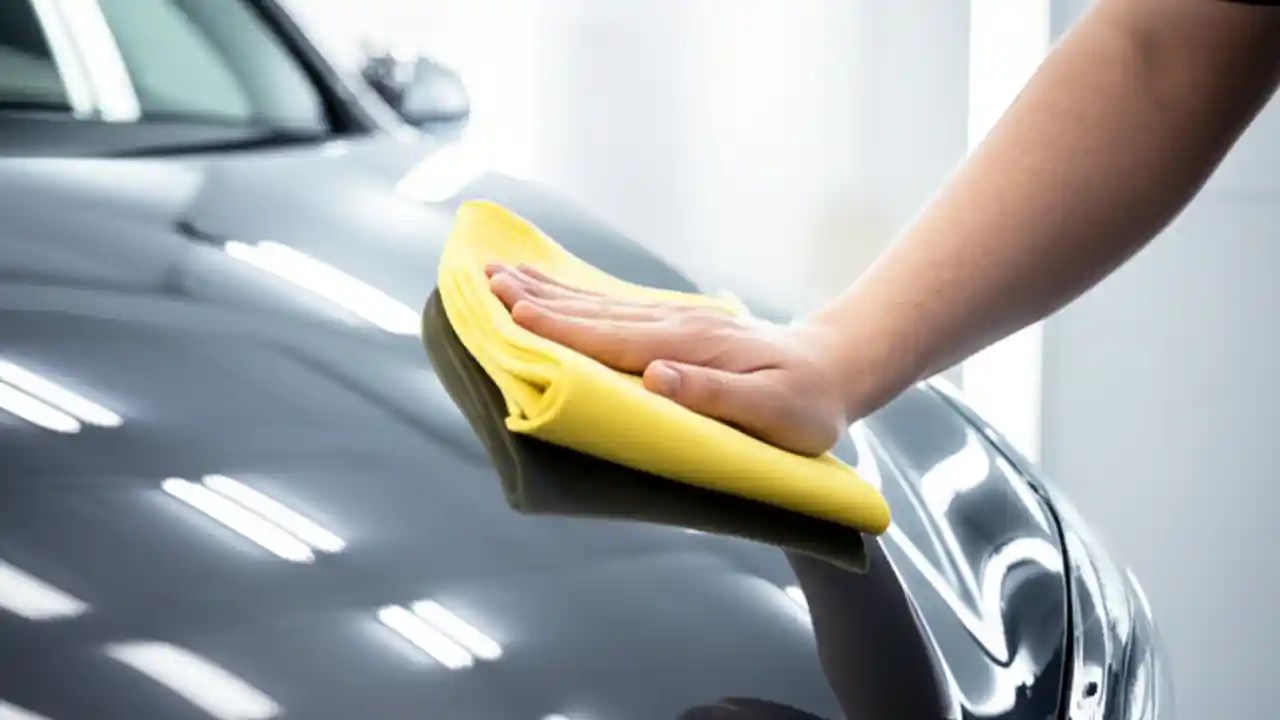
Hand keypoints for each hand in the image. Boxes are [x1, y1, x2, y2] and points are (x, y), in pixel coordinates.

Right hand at [486, 263, 850, 455]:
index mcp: (692, 347)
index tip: (513, 313)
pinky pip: (617, 310)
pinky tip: (556, 295)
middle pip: (595, 313)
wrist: (835, 367)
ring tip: (504, 276)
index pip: (614, 339)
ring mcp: (677, 321)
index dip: (561, 329)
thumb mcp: (774, 413)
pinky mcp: (679, 325)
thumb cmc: (807, 404)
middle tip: (485, 281)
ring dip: (551, 292)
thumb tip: (656, 377)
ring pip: (601, 305)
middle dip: (538, 299)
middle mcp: (677, 326)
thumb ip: (715, 395)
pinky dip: (579, 300)